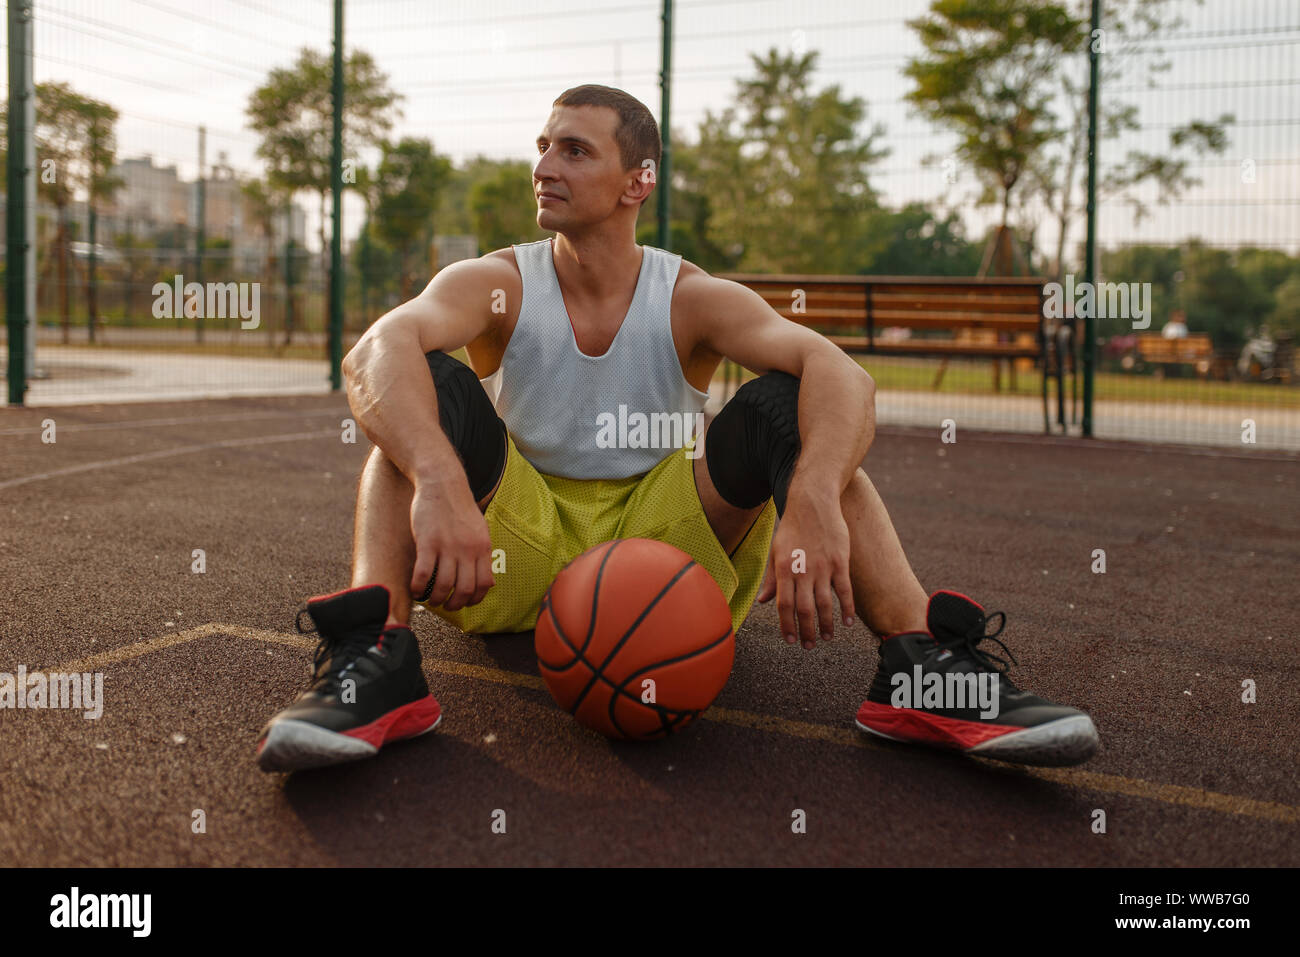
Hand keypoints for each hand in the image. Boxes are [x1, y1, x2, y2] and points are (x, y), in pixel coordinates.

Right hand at [409, 477, 494, 611]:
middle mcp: (467, 549)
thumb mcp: (480, 530)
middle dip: (455, 604)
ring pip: (443, 585)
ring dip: (436, 599)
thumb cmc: (459, 507)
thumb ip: (482, 555)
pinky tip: (416, 590)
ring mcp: (447, 546)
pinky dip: (419, 587)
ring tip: (430, 600)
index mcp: (483, 547)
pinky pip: (423, 574)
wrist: (442, 483)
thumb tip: (489, 581)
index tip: (465, 602)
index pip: (484, 584)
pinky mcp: (427, 542)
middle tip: (447, 606)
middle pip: (464, 589)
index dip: (474, 599)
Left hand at [756, 488, 854, 649]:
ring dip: (826, 625)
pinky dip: (846, 609)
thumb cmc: (793, 528)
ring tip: (826, 638)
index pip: (784, 605)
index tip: (790, 640)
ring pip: (825, 604)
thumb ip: (772, 579)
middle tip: (809, 646)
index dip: (786, 626)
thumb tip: (763, 601)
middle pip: (804, 609)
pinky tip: (847, 622)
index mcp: (784, 569)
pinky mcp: (840, 561)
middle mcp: (802, 570)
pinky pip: (844, 591)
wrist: (813, 502)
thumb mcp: (776, 551)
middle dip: (807, 631)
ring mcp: (823, 567)